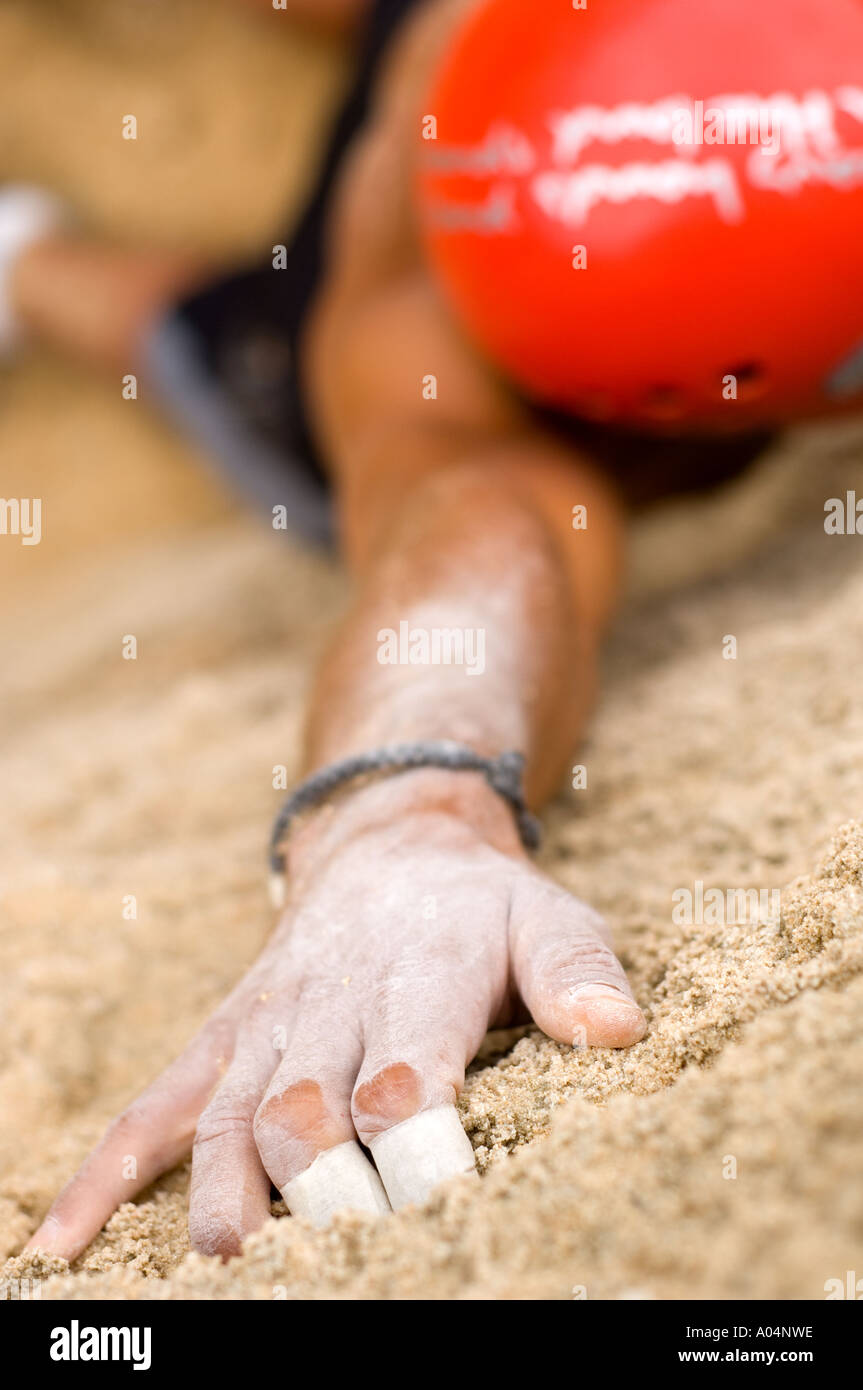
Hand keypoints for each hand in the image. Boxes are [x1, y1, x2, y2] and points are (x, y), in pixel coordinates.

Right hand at [26, 771, 644, 1259]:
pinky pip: (155, 1105)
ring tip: (222, 1267)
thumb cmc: (480, 904)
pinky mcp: (224, 1039)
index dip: (408, 1132)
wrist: (390, 843)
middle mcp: (330, 1003)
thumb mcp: (547, 915)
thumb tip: (619, 1031)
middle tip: (325, 1265)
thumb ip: (578, 970)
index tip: (417, 1198)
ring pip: (229, 1114)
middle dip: (312, 1186)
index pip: (408, 1064)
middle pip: (307, 1104)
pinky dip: (107, 1173)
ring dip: (219, 1194)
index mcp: (418, 977)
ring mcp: (267, 1025)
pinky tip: (65, 1242)